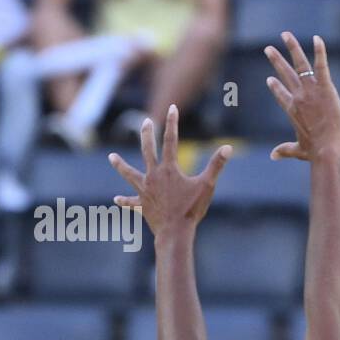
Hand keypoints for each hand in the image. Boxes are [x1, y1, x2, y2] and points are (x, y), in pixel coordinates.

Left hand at [108, 105, 232, 236]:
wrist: (175, 231)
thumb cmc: (191, 209)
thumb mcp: (207, 185)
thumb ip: (216, 165)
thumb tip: (228, 147)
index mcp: (169, 169)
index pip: (171, 140)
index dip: (172, 123)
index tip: (172, 108)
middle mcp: (153, 175)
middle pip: (147, 150)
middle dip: (147, 134)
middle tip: (145, 121)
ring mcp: (145, 189)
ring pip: (130, 174)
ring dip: (121, 165)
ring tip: (111, 157)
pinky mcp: (142, 204)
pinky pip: (131, 202)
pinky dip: (125, 201)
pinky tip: (116, 200)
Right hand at [265, 32, 339, 161]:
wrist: (328, 148)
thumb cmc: (315, 151)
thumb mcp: (298, 150)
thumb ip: (285, 151)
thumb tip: (272, 156)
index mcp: (291, 109)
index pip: (280, 93)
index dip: (275, 86)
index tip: (270, 79)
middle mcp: (298, 96)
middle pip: (285, 73)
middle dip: (276, 60)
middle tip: (268, 48)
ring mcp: (311, 90)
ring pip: (299, 63)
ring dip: (292, 47)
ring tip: (285, 35)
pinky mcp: (326, 87)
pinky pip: (321, 65)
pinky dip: (320, 51)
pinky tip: (317, 38)